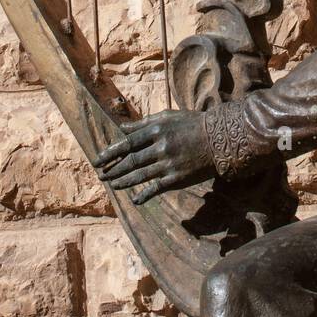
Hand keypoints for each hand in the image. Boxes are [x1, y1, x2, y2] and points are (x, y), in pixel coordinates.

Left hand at [94, 109, 213, 205]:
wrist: (219, 140)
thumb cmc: (192, 125)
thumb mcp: (168, 117)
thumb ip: (145, 122)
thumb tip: (123, 127)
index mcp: (156, 131)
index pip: (127, 144)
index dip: (110, 153)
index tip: (97, 160)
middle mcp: (160, 148)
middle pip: (130, 161)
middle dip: (112, 169)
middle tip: (100, 175)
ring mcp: (168, 164)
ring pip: (139, 176)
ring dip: (123, 181)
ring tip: (112, 185)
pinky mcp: (177, 178)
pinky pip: (156, 188)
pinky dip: (144, 195)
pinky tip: (135, 199)